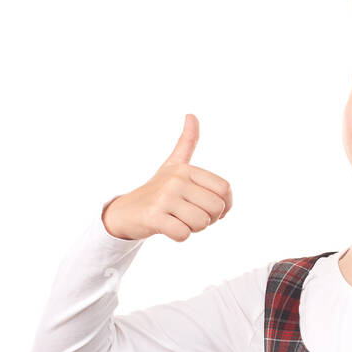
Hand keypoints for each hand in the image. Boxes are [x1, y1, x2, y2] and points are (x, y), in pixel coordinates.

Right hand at [101, 114, 232, 240]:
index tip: (209, 208)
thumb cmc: (157, 190)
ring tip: (178, 220)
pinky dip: (179, 236)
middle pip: (216, 208)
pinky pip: (183, 234)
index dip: (224, 206)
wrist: (126, 211)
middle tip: (190, 216)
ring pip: (201, 224)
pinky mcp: (154, 216)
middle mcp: (176, 180)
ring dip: (193, 229)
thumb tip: (191, 114)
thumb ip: (187, 142)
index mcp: (186, 169)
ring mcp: (164, 197)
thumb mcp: (173, 164)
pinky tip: (168, 228)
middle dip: (208, 219)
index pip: (225, 189)